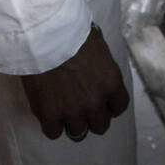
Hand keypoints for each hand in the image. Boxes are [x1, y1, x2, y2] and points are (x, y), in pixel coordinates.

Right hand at [21, 24, 129, 140]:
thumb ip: (102, 66)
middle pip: (100, 126)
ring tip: (63, 109)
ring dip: (71, 122)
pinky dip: (51, 124)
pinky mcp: (50, 116)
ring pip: (78, 133)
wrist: (45, 35)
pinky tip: (48, 111)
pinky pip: (54, 133)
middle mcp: (95, 102)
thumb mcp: (98, 45)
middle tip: (81, 105)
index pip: (119, 107)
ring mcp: (73, 112)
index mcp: (111, 82)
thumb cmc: (72, 31)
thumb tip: (98, 68)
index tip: (103, 101)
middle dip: (92, 116)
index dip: (110, 105)